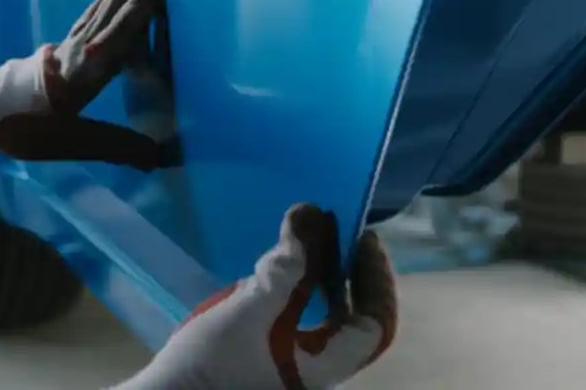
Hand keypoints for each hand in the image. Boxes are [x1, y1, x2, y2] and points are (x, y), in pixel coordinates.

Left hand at [0, 0, 170, 169]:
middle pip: (108, 15)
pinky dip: (100, 5)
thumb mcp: (68, 141)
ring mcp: (66, 47)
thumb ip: (113, 145)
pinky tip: (104, 0)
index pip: (118, 34)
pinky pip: (85, 20)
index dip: (138, 13)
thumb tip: (156, 156)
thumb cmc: (26, 127)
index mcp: (85, 70)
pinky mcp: (57, 49)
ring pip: (96, 13)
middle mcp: (78, 52)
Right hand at [113, 204, 397, 389]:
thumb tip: (309, 213)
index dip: (377, 280)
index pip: (375, 324)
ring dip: (328, 282)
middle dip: (353, 275)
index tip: (364, 239)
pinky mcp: (274, 366)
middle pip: (357, 321)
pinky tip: (284, 275)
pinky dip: (305, 296)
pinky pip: (306, 327)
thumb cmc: (209, 366)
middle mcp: (319, 372)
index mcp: (326, 365)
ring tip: (315, 245)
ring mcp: (296, 371)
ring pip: (331, 323)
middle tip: (343, 234)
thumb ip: (283, 267)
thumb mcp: (248, 311)